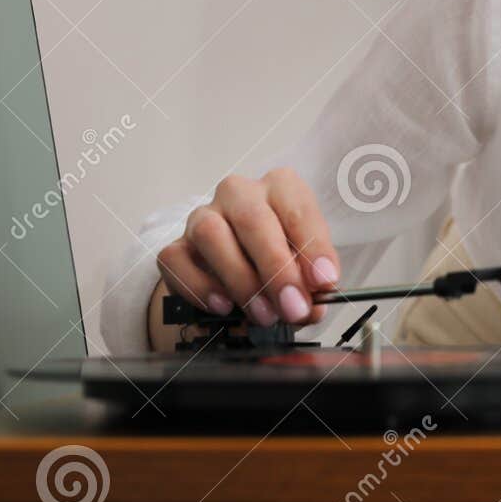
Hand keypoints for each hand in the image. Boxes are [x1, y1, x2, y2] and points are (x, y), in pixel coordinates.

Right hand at [154, 168, 340, 334]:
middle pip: (253, 219)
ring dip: (240, 280)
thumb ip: (310, 285)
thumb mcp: (303, 268)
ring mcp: (203, 216)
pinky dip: (200, 287)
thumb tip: (312, 304)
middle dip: (276, 269)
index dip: (313, 247)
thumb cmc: (279, 260)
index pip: (298, 209)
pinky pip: (177, 261)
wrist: (236, 270)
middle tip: (293, 307)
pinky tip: (223, 307)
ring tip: (263, 314)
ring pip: (211, 234)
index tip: (324, 282)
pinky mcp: (176, 245)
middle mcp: (240, 194)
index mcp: (280, 188)